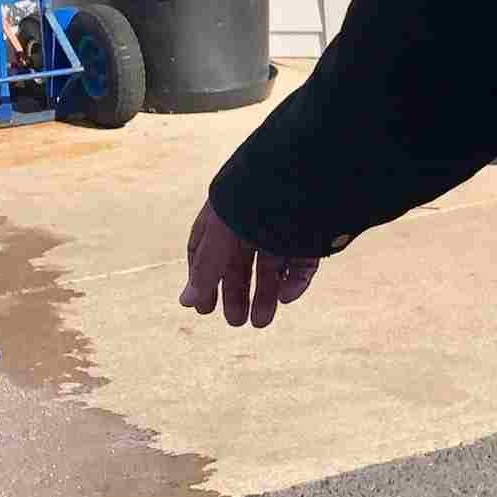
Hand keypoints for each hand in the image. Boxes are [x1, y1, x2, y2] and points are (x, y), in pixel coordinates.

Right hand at [180, 201, 320, 329]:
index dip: (204, 279)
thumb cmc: (250, 201)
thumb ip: (205, 269)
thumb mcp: (221, 236)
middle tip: (235, 322)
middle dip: (237, 293)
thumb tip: (185, 302)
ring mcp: (282, 228)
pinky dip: (294, 281)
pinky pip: (301, 263)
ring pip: (272, 267)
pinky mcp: (311, 235)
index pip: (207, 251)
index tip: (203, 308)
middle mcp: (251, 222)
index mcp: (223, 216)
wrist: (301, 174)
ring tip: (261, 322)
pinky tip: (287, 297)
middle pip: (240, 264)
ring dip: (266, 295)